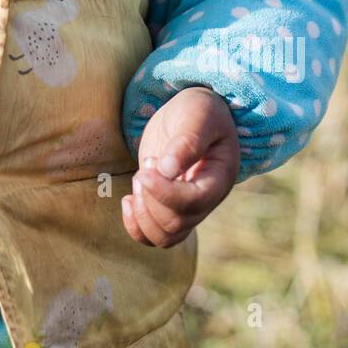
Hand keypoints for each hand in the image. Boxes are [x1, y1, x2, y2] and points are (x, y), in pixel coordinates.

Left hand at [122, 86, 239, 246]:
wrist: (192, 114)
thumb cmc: (199, 110)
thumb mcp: (198, 115)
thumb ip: (187, 141)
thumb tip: (166, 170)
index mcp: (219, 178)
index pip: (194, 202)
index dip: (165, 192)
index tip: (145, 167)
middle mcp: (206, 201)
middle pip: (176, 223)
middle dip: (151, 197)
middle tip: (147, 163)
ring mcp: (186, 207)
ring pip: (164, 237)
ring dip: (142, 213)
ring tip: (139, 177)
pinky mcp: (167, 207)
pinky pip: (153, 236)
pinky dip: (136, 226)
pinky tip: (128, 200)